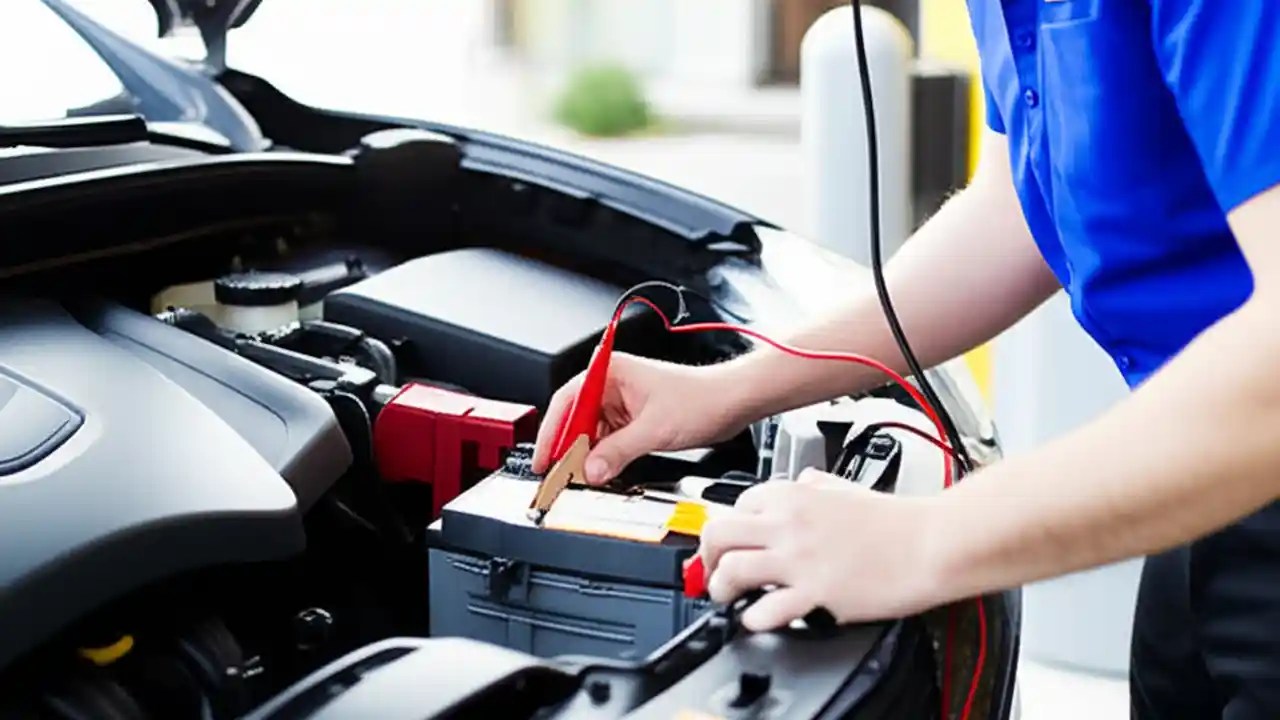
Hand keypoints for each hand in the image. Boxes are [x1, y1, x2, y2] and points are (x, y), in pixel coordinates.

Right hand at [531, 353, 751, 484]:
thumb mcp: (655, 429)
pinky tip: (600, 472)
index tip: (544, 458)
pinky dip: (602, 457)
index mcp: (611, 371)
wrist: (732, 402)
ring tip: (580, 478)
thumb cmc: (702, 398)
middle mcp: (613, 384)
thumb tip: (590, 470)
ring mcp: (622, 402)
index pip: (568, 400)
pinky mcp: (633, 419)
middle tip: (560, 476)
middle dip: (568, 448)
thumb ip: (618, 451)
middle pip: (575, 418)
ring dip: (586, 455)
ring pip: (590, 432)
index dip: (551, 432)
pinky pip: (607, 440)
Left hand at [696, 469, 949, 631]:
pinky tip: (760, 617)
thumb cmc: (898, 521)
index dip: (729, 529)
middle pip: (718, 534)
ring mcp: (799, 558)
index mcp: (795, 495)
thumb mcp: (849, 489)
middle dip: (708, 556)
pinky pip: (765, 608)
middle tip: (713, 572)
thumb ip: (819, 486)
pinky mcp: (815, 591)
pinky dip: (754, 617)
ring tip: (729, 597)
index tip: (729, 544)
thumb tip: (805, 482)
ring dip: (721, 587)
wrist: (932, 542)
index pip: (735, 506)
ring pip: (731, 570)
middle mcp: (789, 523)